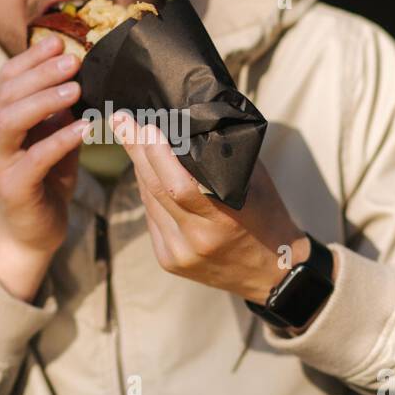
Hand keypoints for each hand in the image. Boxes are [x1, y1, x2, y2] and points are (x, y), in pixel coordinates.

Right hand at [0, 34, 90, 299]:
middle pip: (7, 93)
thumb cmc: (46, 182)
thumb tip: (80, 78)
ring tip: (75, 88)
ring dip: (45, 100)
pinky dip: (59, 139)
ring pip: (11, 119)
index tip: (59, 42)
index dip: (31, 58)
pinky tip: (83, 128)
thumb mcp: (54, 140)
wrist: (32, 233)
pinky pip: (34, 157)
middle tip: (73, 59)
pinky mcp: (11, 186)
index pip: (6, 79)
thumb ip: (60, 114)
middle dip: (41, 73)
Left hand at [111, 112, 307, 303]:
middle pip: (154, 189)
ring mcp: (178, 253)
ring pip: (148, 201)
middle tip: (122, 121)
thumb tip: (194, 125)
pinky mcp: (168, 260)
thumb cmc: (268, 218)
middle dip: (135, 151)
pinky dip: (148, 193)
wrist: (273, 273)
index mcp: (222, 221)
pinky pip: (151, 218)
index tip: (145, 126)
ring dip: (139, 169)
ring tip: (132, 139)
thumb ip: (225, 158)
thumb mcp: (255, 184)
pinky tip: (146, 173)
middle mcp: (195, 240)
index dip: (157, 154)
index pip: (177, 185)